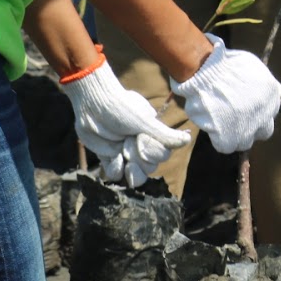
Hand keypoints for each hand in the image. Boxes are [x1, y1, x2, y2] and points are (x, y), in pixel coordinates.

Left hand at [59, 55, 191, 186]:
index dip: (153, 151)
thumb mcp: (145, 121)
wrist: (92, 105)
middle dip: (140, 157)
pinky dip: (115, 168)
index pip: (163, 155)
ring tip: (121, 152)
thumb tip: (188, 139)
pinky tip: (113, 156)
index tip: (140, 136)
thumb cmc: (121, 107)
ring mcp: (125, 153)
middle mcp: (141, 146)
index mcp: (152, 135)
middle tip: (128, 141)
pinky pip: (117, 175)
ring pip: (136, 175)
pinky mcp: (109, 158)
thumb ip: (165, 134)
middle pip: (150, 167)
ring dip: (130, 167)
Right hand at [170, 34, 280, 153]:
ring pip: (244, 141)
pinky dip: (218, 139)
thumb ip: (277, 90)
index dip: (257, 111)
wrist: (207, 70)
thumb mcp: (260, 70)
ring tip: (220, 118)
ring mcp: (247, 129)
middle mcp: (264, 115)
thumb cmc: (229, 65)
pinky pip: (225, 146)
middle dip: (251, 126)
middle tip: (234, 115)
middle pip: (263, 132)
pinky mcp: (229, 138)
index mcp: (273, 98)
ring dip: (234, 134)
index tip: (244, 105)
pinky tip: (212, 123)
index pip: (270, 115)